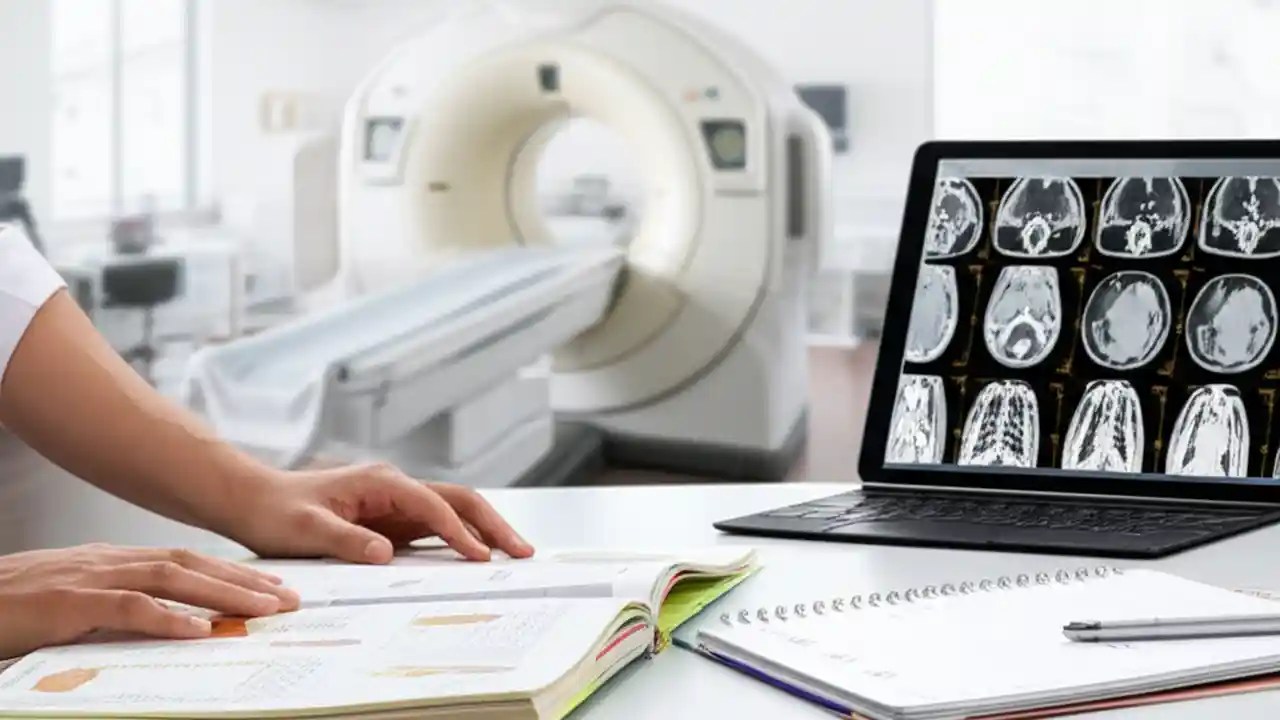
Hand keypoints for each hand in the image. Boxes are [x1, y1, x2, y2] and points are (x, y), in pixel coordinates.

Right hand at [0, 544, 299, 659]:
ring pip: (170, 579)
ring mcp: (89, 579)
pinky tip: (200, 631)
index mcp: (111, 561)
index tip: (271, 585)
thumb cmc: (11, 607)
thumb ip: (115, 607)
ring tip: (263, 609)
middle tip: (288, 596)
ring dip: (222, 593)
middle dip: (243, 579)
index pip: (184, 560)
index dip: (230, 571)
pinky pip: (128, 609)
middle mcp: (108, 561)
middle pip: (190, 563)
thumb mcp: (73, 603)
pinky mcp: (68, 603)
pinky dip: (169, 618)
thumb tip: (165, 623)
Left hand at [229, 464, 534, 563]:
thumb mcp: (305, 530)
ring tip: (514, 555)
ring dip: (484, 531)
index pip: (433, 505)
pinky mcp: (393, 520)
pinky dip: (462, 540)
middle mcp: (395, 487)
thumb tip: (387, 553)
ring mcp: (397, 503)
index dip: (459, 532)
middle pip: (458, 500)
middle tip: (523, 551)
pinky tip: (479, 559)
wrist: (255, 501)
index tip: (480, 557)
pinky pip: (436, 529)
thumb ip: (346, 540)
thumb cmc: (276, 512)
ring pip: (454, 512)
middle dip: (492, 525)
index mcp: (380, 482)